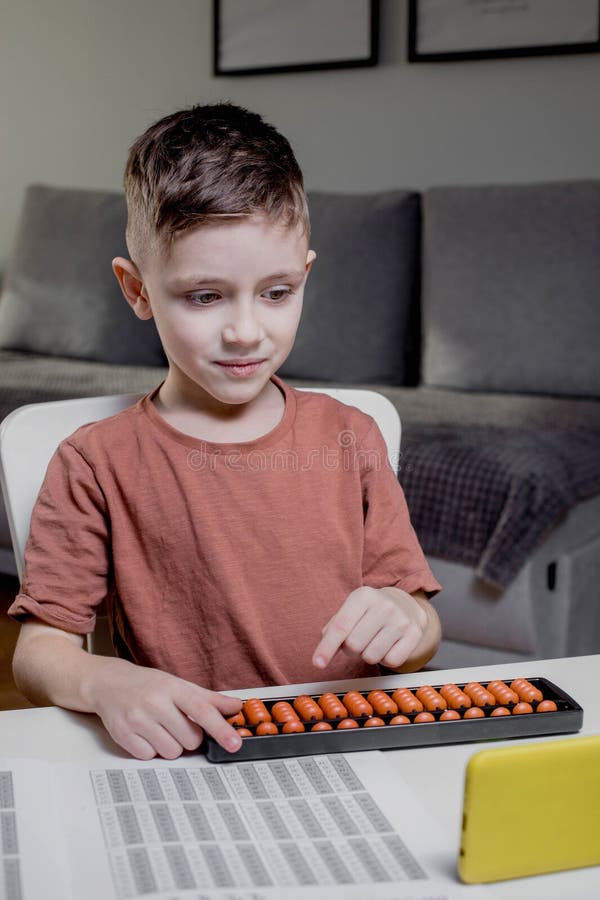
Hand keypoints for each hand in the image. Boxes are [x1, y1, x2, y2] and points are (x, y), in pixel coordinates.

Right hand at [84, 657, 242, 759]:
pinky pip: (149, 757)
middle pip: (190, 740)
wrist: (108, 682)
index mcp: (173, 688)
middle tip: (178, 725)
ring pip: (171, 752)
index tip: (234, 743)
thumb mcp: (179, 685)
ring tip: (160, 729)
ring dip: (171, 746)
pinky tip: (145, 734)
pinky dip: (151, 750)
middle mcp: (154, 702)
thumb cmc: (148, 685)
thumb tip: (237, 707)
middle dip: (189, 738)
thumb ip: (209, 699)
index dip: (221, 729)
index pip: (202, 711)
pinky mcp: (122, 735)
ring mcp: (137, 719)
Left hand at [312, 586, 427, 670]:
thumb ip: (335, 627)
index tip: (317, 663)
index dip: (327, 647)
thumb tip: (324, 649)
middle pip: (353, 645)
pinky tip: (388, 645)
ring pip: (371, 657)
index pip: (340, 626)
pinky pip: (391, 662)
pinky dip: (385, 659)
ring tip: (373, 641)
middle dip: (350, 650)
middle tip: (357, 640)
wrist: (406, 605)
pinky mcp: (415, 634)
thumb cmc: (371, 610)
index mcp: (363, 595)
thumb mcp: (351, 609)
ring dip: (367, 655)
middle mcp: (384, 605)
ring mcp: (401, 620)